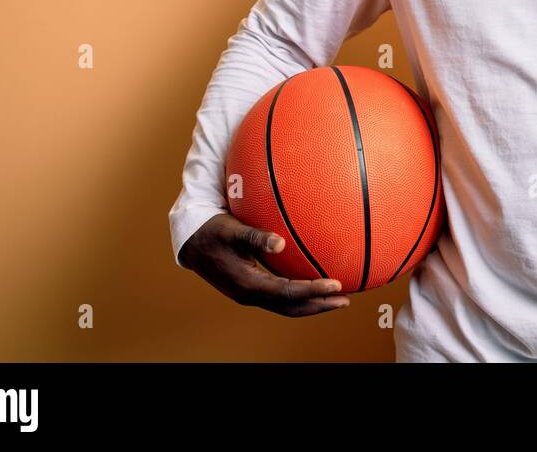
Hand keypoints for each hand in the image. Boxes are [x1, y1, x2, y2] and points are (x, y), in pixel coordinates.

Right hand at [178, 212, 349, 316]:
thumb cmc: (213, 231)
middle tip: (345, 299)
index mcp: (248, 283)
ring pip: (286, 306)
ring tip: (336, 297)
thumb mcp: (232, 230)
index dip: (312, 291)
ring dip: (311, 304)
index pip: (287, 292)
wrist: (191, 243)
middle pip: (291, 307)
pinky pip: (280, 298)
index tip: (335, 284)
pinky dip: (299, 296)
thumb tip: (280, 243)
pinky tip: (312, 286)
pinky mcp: (251, 289)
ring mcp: (250, 294)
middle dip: (319, 305)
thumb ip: (256, 237)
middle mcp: (250, 294)